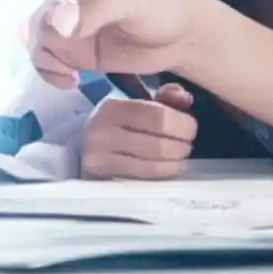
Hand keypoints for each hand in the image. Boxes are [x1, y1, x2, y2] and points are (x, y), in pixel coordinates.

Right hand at [29, 0, 206, 87]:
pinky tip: (71, 80)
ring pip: (32, 40)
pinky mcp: (71, 52)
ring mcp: (63, 26)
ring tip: (71, 72)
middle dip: (33, 31)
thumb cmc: (158, 6)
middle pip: (22, 10)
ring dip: (44, 58)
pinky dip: (50, 73)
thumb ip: (94, 9)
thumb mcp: (130, 2)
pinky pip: (44, 62)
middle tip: (62, 44)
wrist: (181, 38)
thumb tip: (57, 23)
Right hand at [82, 83, 196, 179]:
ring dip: (176, 161)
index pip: (158, 116)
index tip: (190, 127)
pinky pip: (144, 176)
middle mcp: (102, 130)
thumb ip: (164, 97)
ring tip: (179, 156)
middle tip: (187, 144)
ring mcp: (99, 156)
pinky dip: (164, 172)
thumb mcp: (137, 104)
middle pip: (159, 144)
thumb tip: (185, 99)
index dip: (182, 124)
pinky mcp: (102, 175)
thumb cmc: (117, 124)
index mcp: (112, 107)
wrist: (82, 145)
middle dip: (182, 145)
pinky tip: (168, 167)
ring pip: (154, 163)